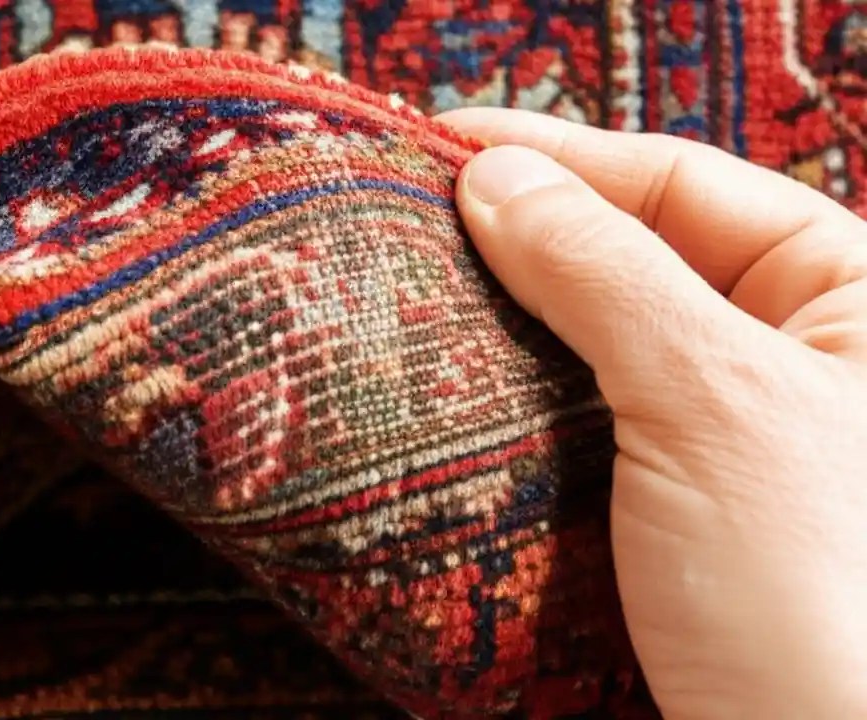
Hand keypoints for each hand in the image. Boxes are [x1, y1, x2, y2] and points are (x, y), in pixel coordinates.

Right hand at [442, 108, 866, 718]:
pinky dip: (514, 403)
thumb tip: (498, 176)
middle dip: (525, 236)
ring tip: (410, 292)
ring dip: (507, 320)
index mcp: (854, 297)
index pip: (685, 184)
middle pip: (637, 254)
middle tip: (409, 216)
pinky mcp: (670, 510)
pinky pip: (581, 425)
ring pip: (597, 342)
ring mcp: (728, 438)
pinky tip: (448, 389)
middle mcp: (795, 357)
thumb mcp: (714, 402)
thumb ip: (605, 271)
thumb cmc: (824, 597)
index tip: (446, 146)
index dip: (562, 157)